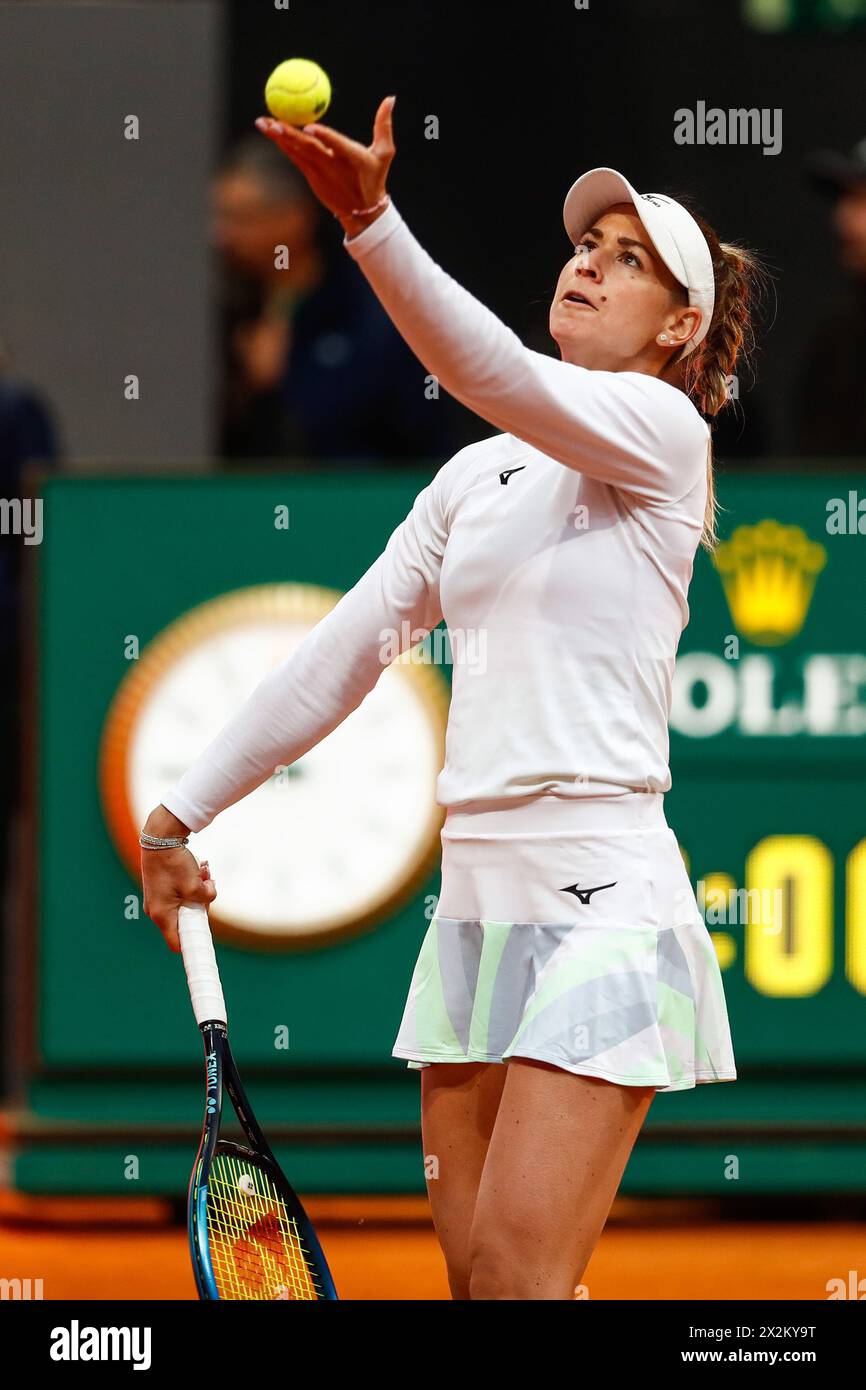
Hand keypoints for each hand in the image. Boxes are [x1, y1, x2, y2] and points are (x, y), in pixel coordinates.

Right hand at [141, 808, 216, 951]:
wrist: (160, 838)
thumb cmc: (174, 862)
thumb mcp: (195, 883)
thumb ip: (206, 897)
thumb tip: (209, 897)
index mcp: (162, 914)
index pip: (177, 943)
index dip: (192, 946)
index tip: (205, 947)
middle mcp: (157, 911)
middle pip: (185, 923)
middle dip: (200, 908)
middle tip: (205, 888)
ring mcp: (157, 900)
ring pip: (186, 906)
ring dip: (198, 894)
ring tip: (202, 874)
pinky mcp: (161, 890)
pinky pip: (181, 896)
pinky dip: (191, 886)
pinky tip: (198, 870)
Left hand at [255, 95, 396, 238]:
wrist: (362, 211)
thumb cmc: (375, 177)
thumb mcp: (384, 153)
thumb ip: (384, 125)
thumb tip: (390, 98)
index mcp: (352, 159)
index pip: (336, 146)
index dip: (323, 137)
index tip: (309, 128)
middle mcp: (333, 167)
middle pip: (308, 149)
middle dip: (289, 135)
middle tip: (273, 120)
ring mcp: (319, 174)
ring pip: (297, 152)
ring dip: (278, 137)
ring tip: (263, 122)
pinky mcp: (311, 178)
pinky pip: (294, 157)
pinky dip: (282, 144)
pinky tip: (270, 131)